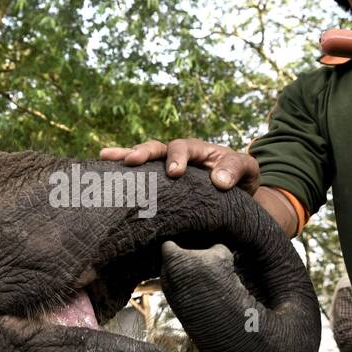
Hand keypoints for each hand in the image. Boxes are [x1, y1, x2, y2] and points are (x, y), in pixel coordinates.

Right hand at [98, 138, 260, 192]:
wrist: (237, 204)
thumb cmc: (241, 182)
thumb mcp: (248, 171)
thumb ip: (236, 169)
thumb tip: (218, 182)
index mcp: (196, 150)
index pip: (182, 147)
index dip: (177, 157)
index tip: (175, 173)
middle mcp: (176, 158)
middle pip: (155, 148)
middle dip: (142, 152)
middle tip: (131, 161)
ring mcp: (163, 173)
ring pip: (142, 161)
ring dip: (123, 158)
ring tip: (104, 157)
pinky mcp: (158, 191)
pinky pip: (138, 182)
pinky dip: (121, 178)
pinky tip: (103, 177)